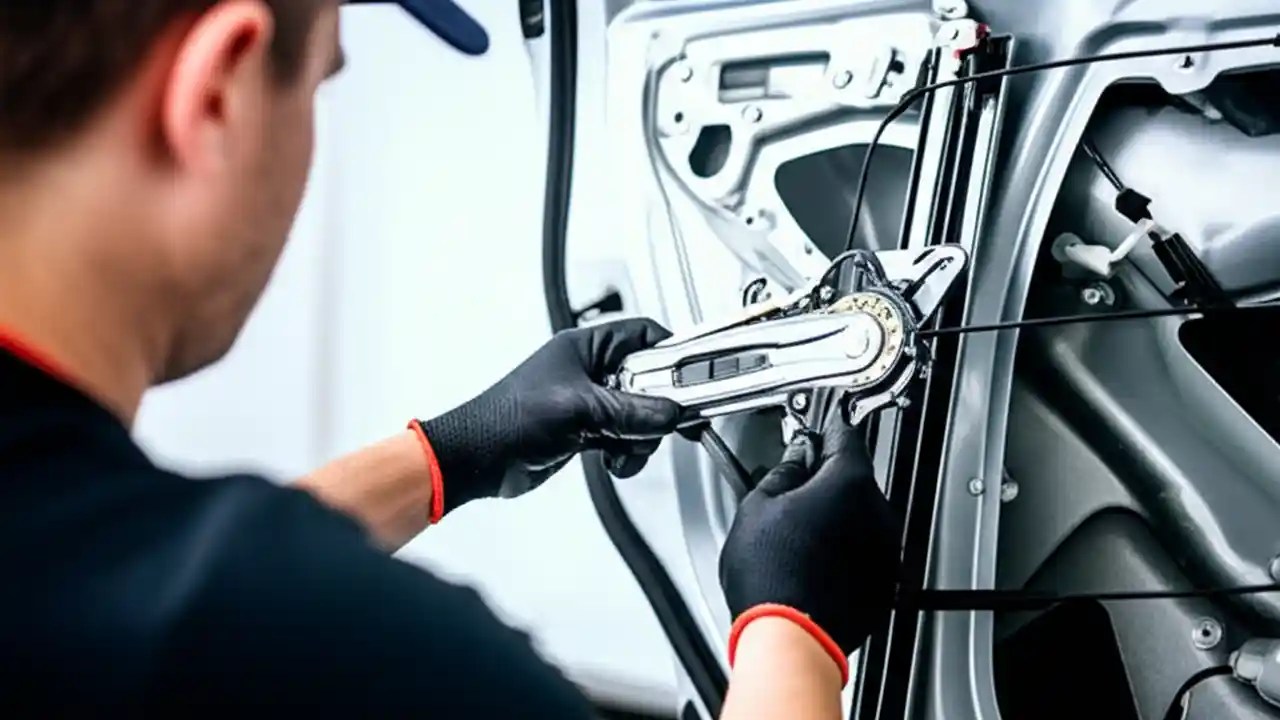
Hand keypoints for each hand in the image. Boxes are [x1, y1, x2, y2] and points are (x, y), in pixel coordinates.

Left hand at [420, 318, 681, 513]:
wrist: (477, 460)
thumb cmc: (508, 419)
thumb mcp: (580, 409)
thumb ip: (632, 411)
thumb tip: (672, 414)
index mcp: (586, 348)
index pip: (644, 336)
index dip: (671, 354)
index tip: (693, 379)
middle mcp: (591, 371)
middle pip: (649, 382)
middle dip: (656, 409)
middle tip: (664, 426)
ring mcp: (590, 403)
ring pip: (640, 415)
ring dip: (639, 437)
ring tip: (622, 448)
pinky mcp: (587, 431)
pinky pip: (625, 437)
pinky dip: (627, 452)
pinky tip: (612, 461)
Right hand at [719, 409, 900, 678]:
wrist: (790, 637)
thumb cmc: (771, 577)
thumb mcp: (758, 507)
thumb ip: (783, 472)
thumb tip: (794, 460)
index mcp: (848, 483)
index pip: (845, 435)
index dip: (824, 429)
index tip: (815, 431)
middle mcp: (878, 513)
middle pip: (854, 479)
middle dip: (825, 481)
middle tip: (790, 495)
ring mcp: (887, 549)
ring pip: (861, 517)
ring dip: (837, 518)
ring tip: (797, 538)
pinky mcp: (886, 581)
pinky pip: (867, 551)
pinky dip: (847, 551)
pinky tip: (813, 562)